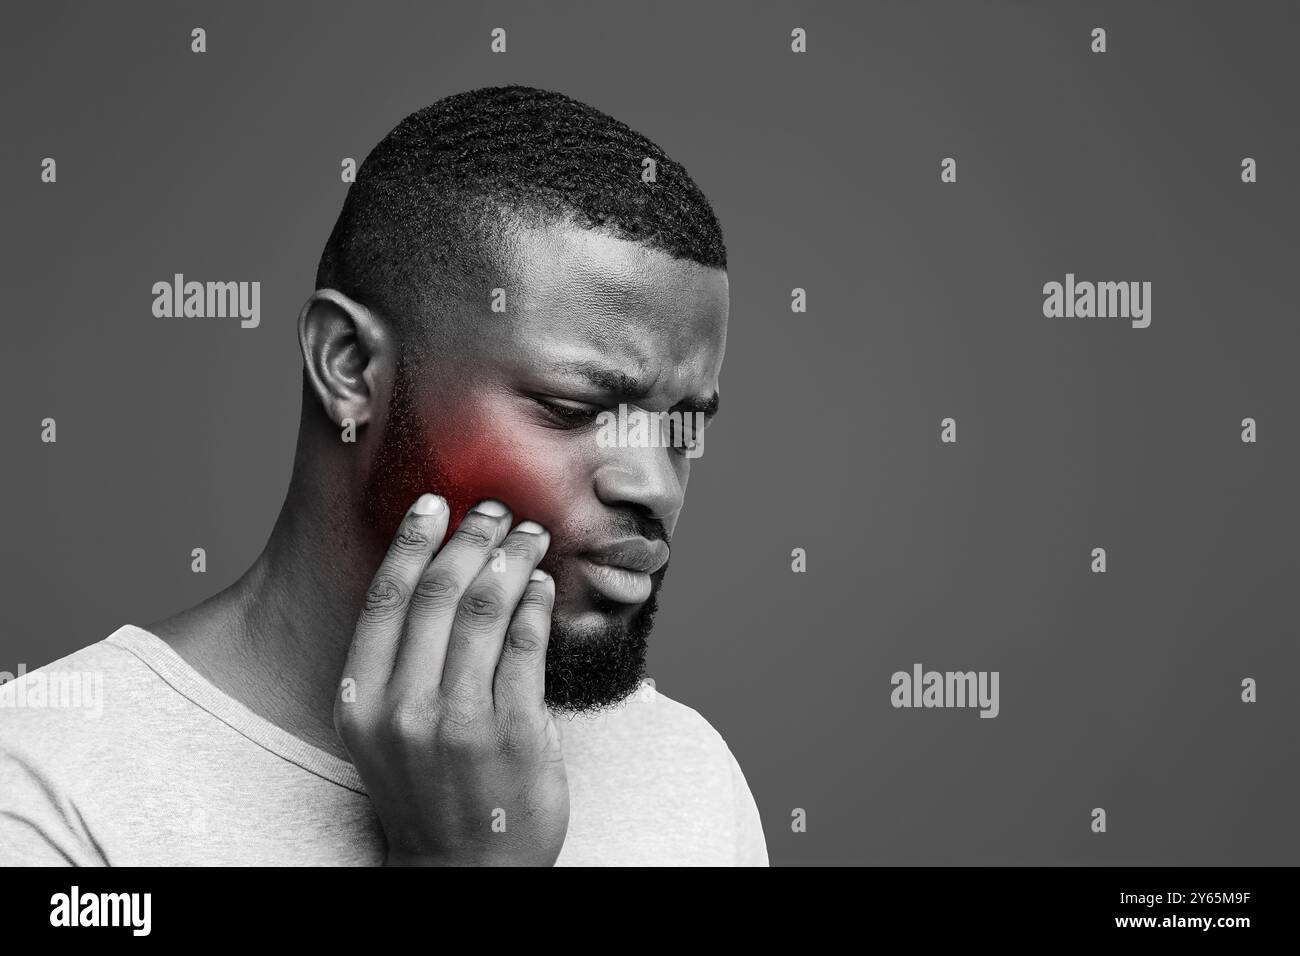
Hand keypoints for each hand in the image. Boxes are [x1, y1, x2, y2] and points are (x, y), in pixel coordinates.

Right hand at [335, 494, 568, 865]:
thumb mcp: (384, 731)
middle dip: (473, 539)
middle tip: (497, 511)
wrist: (464, 869)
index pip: (386, 600)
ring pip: (486, 610)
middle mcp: (404, 708)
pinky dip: (537, 604)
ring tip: (530, 537)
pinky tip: (543, 585)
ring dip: (513, 560)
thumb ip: (398, 663)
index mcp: (360, 702)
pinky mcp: (515, 730)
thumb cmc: (427, 791)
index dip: (412, 542)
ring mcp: (461, 720)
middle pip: (440, 594)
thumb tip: (438, 574)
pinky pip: (527, 644)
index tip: (435, 505)